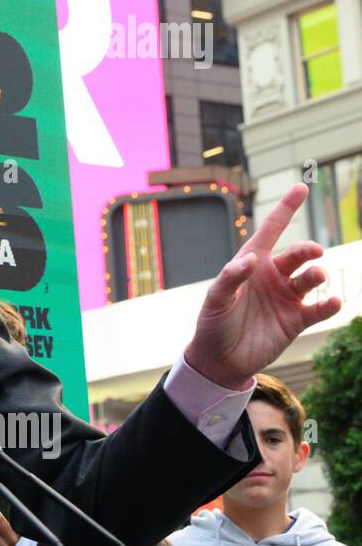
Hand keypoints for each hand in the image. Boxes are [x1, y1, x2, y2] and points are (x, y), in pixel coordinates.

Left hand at [184, 184, 341, 388]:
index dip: (286, 209)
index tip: (301, 187)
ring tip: (316, 277)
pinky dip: (328, 305)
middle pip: (296, 254)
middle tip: (312, 252)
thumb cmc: (213, 323)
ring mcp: (287, 297)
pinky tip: (332, 302)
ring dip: (317, 275)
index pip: (271, 230)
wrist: (220, 358)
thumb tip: (251, 260)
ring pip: (311, 278)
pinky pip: (318, 309)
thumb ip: (231, 277)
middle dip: (306, 250)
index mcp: (251, 263)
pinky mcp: (296, 320)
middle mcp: (273, 276)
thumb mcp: (216, 299)